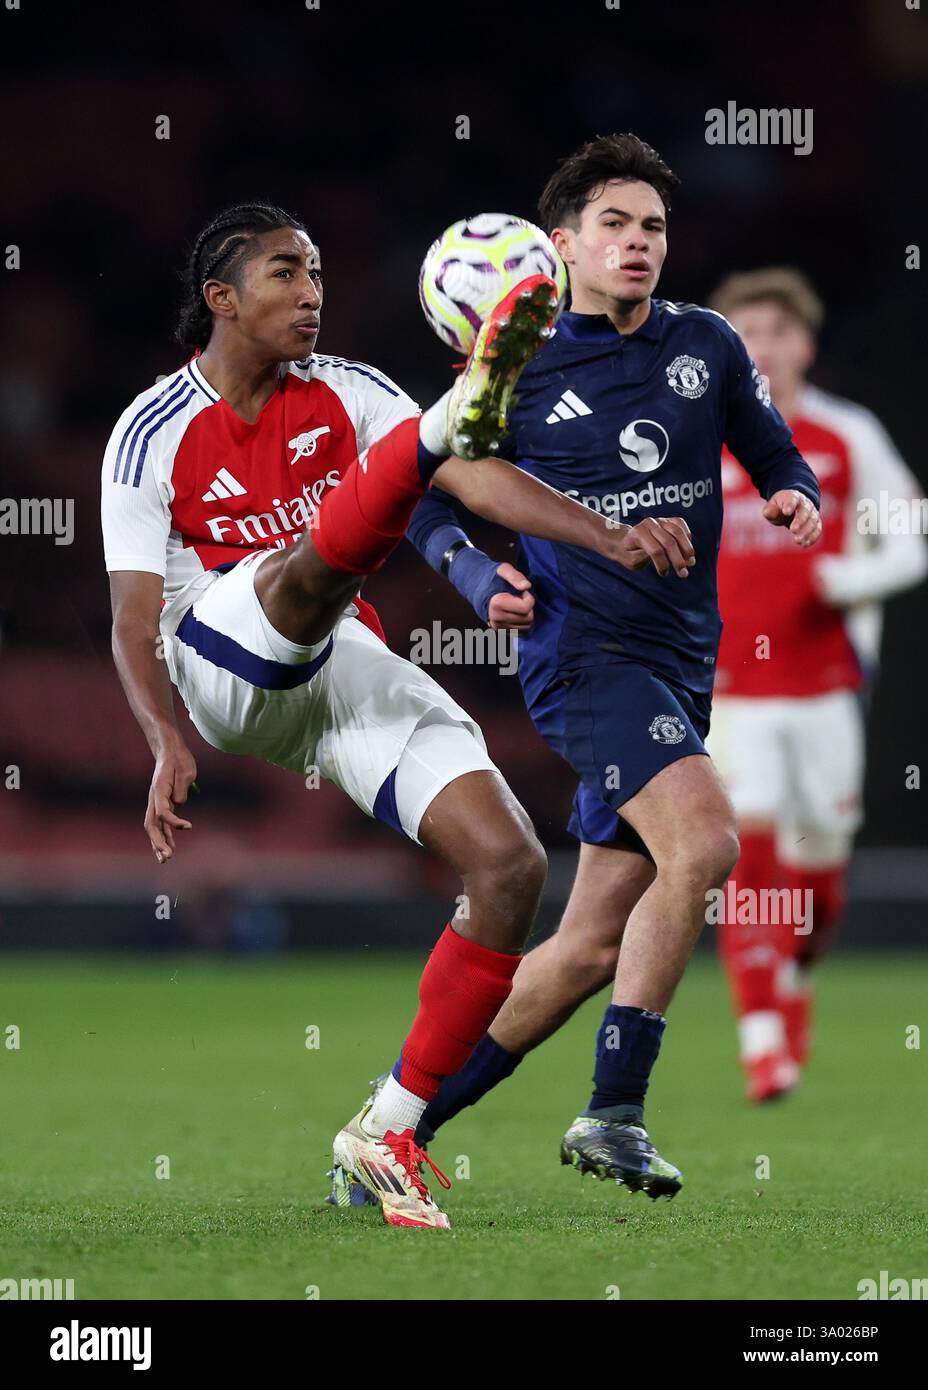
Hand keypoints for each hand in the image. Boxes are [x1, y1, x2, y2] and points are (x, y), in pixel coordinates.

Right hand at [145, 733, 196, 862]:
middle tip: (168, 856)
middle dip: (158, 842)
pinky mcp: (162, 805)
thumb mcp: (186, 771)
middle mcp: (154, 798)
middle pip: (152, 824)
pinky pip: (161, 824)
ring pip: (154, 827)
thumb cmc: (179, 760)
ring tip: (165, 859)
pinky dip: (165, 836)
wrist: (169, 751)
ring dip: (159, 843)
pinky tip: (170, 847)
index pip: (163, 810)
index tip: (189, 826)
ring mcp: (156, 803)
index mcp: (159, 789)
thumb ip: (181, 789)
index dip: (174, 821)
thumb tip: (178, 805)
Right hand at [487, 562, 534, 630]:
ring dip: (526, 614)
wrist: (477, 588)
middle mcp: (496, 619)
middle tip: (518, 597)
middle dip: (528, 606)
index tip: (520, 591)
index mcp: (496, 603)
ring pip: (527, 626)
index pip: (526, 607)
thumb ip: (515, 576)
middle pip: (528, 618)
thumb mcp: (504, 570)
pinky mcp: (501, 632)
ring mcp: (499, 627)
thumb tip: (527, 586)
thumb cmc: (493, 578)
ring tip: (516, 604)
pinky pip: (522, 631)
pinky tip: (516, 612)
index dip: (528, 597)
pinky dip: (523, 622)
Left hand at [601, 515, 695, 577]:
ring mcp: (660, 520)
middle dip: (678, 560)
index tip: (664, 574)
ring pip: (678, 532)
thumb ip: (642, 557)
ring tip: (690, 564)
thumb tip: (661, 555)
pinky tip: (688, 552)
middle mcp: (649, 523)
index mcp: (638, 533)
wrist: (626, 541)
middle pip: (669, 542)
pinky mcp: (668, 520)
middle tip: (683, 574)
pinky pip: (681, 525)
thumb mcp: (630, 560)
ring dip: (687, 550)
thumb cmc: (629, 553)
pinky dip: (687, 538)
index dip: (662, 564)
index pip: (655, 550)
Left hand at [763, 490, 821, 547]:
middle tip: (793, 530)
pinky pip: (817, 529)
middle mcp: (806, 504)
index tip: (786, 512)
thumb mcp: (772, 506)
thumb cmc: (781, 507)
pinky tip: (805, 544)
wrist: (794, 507)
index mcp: (793, 497)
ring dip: (806, 531)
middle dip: (800, 520)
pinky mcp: (816, 523)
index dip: (790, 505)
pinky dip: (813, 537)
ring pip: (813, 521)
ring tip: (798, 540)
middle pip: (805, 511)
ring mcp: (812, 513)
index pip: (793, 499)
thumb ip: (770, 509)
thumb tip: (767, 513)